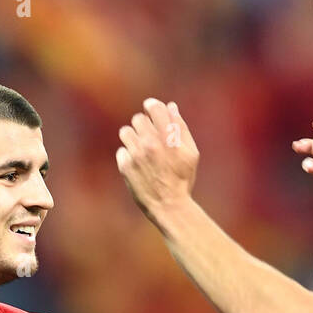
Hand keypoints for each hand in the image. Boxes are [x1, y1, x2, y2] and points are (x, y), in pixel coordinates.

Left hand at [117, 97, 198, 218]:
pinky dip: (128, 156)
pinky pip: (121, 151)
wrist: (169, 206)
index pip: (154, 108)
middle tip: (148, 135)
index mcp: (168, 138)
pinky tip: (138, 165)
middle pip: (138, 119)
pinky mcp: (125, 166)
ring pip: (125, 132)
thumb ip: (181, 128)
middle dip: (143, 124)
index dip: (151, 106)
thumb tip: (171, 107)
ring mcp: (136, 155)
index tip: (150, 109)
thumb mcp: (190, 153)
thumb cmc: (183, 179)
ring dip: (132, 137)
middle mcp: (151, 143)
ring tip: (140, 149)